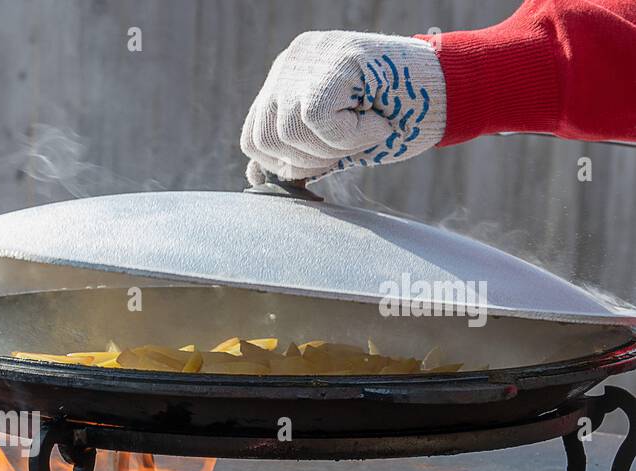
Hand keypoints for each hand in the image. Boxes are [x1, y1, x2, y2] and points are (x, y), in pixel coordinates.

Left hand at [241, 31, 446, 185]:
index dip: (284, 164)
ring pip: (288, 131)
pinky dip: (350, 135)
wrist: (452, 92)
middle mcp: (292, 62)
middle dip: (306, 160)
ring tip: (368, 130)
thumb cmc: (397, 120)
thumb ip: (297, 155)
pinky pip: (317, 118)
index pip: (254, 136)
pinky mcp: (336, 58)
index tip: (324, 161)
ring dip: (333, 148)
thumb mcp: (335, 144)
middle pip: (264, 138)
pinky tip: (377, 122)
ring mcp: (311, 55)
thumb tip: (255, 178)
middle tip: (350, 147)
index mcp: (286, 81)